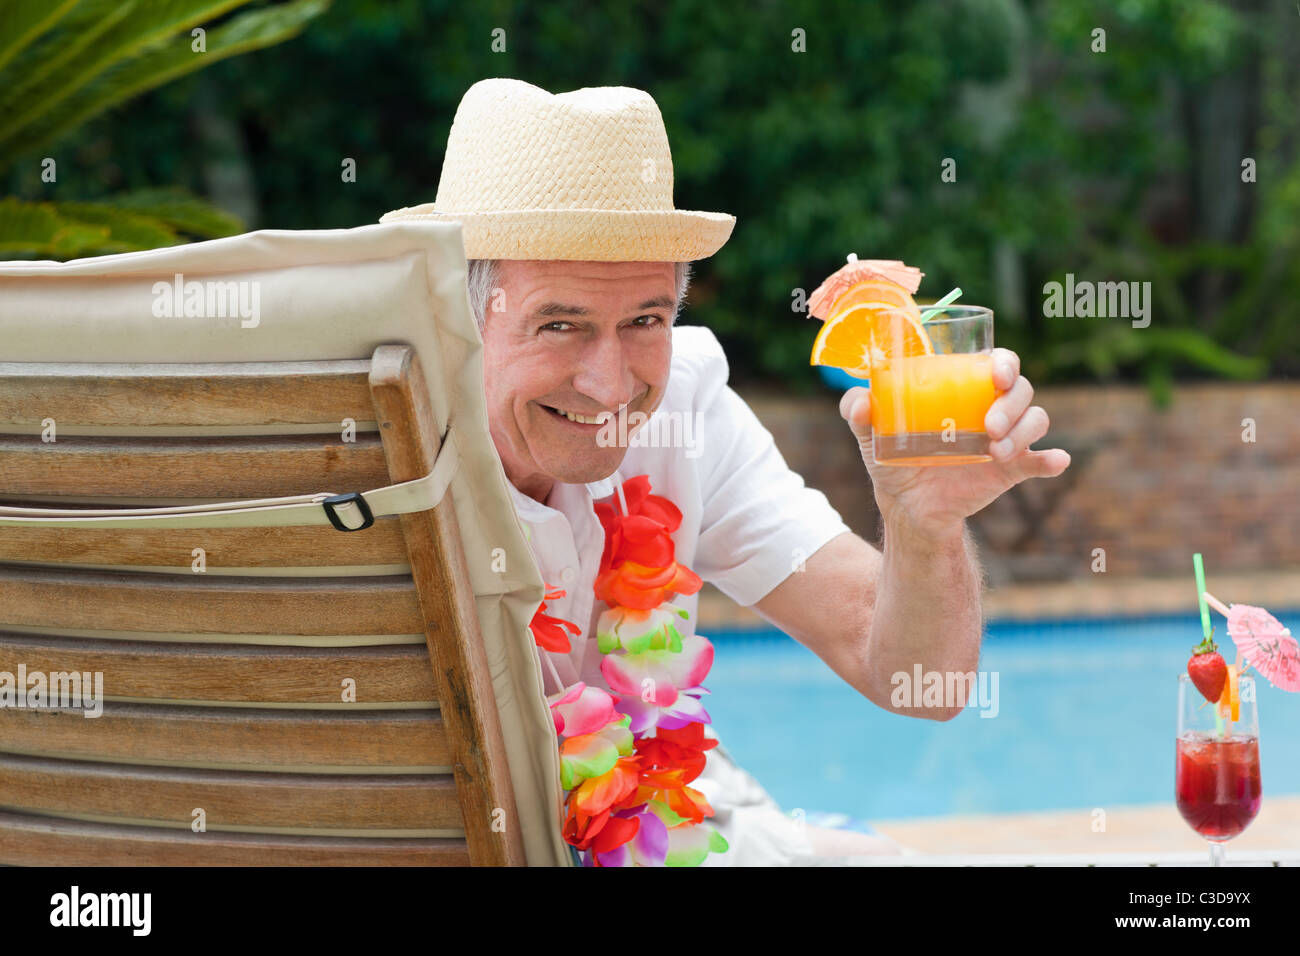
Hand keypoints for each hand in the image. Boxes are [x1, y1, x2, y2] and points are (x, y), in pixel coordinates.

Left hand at [839, 348, 1070, 543]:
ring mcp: (1005, 438)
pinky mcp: (1012, 469)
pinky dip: (1052, 459)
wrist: (905, 505)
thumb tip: (859, 404)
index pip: (995, 362)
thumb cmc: (893, 455)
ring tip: (996, 451)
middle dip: (1013, 402)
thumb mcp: (869, 434)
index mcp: (962, 388)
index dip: (1003, 362)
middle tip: (990, 424)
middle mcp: (990, 407)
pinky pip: (1040, 460)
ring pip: (1036, 419)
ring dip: (1024, 431)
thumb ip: (857, 412)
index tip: (995, 374)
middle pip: (1021, 388)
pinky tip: (1056, 460)